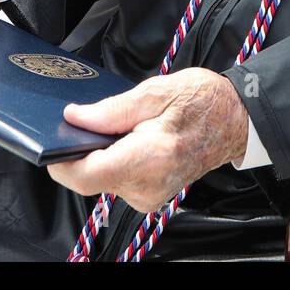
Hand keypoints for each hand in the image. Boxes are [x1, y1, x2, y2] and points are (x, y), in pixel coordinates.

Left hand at [48, 68, 249, 212]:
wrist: (235, 121)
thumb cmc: (203, 101)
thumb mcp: (156, 91)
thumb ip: (111, 110)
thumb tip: (75, 118)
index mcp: (150, 157)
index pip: (87, 175)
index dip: (62, 160)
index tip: (53, 141)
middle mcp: (148, 185)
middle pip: (89, 179)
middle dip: (83, 150)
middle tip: (98, 121)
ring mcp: (149, 196)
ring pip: (100, 180)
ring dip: (101, 155)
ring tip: (126, 129)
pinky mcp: (149, 198)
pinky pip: (115, 181)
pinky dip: (114, 161)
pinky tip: (132, 142)